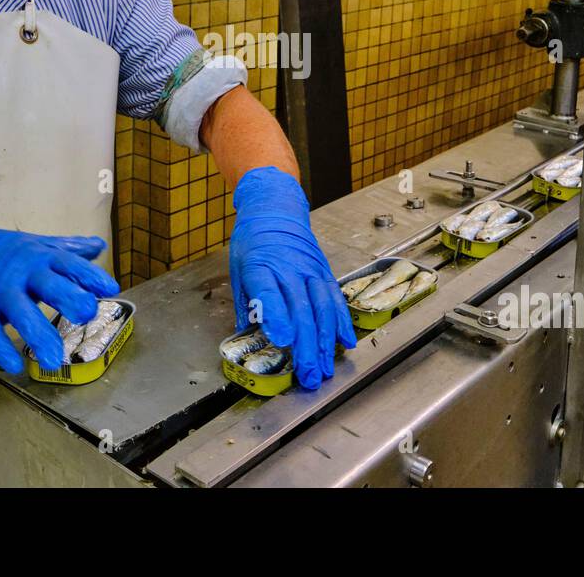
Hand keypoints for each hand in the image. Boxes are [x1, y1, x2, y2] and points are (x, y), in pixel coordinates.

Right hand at [0, 222, 118, 373]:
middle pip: (47, 285)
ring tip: (54, 361)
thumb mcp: (38, 245)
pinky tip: (15, 367)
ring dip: (37, 336)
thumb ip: (69, 249)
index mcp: (41, 257)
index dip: (89, 276)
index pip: (69, 264)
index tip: (111, 289)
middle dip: (67, 298)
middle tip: (87, 315)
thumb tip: (100, 246)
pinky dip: (0, 349)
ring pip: (20, 314)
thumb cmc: (6, 251)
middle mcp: (21, 273)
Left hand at [228, 167, 355, 388]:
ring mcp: (309, 269)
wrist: (274, 209)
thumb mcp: (238, 269)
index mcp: (259, 266)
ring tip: (325, 367)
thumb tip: (247, 339)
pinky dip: (342, 322)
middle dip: (305, 345)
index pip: (268, 292)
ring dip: (325, 341)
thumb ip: (247, 304)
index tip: (283, 340)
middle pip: (299, 308)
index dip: (276, 316)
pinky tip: (345, 342)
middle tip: (308, 374)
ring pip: (321, 307)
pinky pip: (335, 298)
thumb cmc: (252, 242)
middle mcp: (287, 267)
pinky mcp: (323, 271)